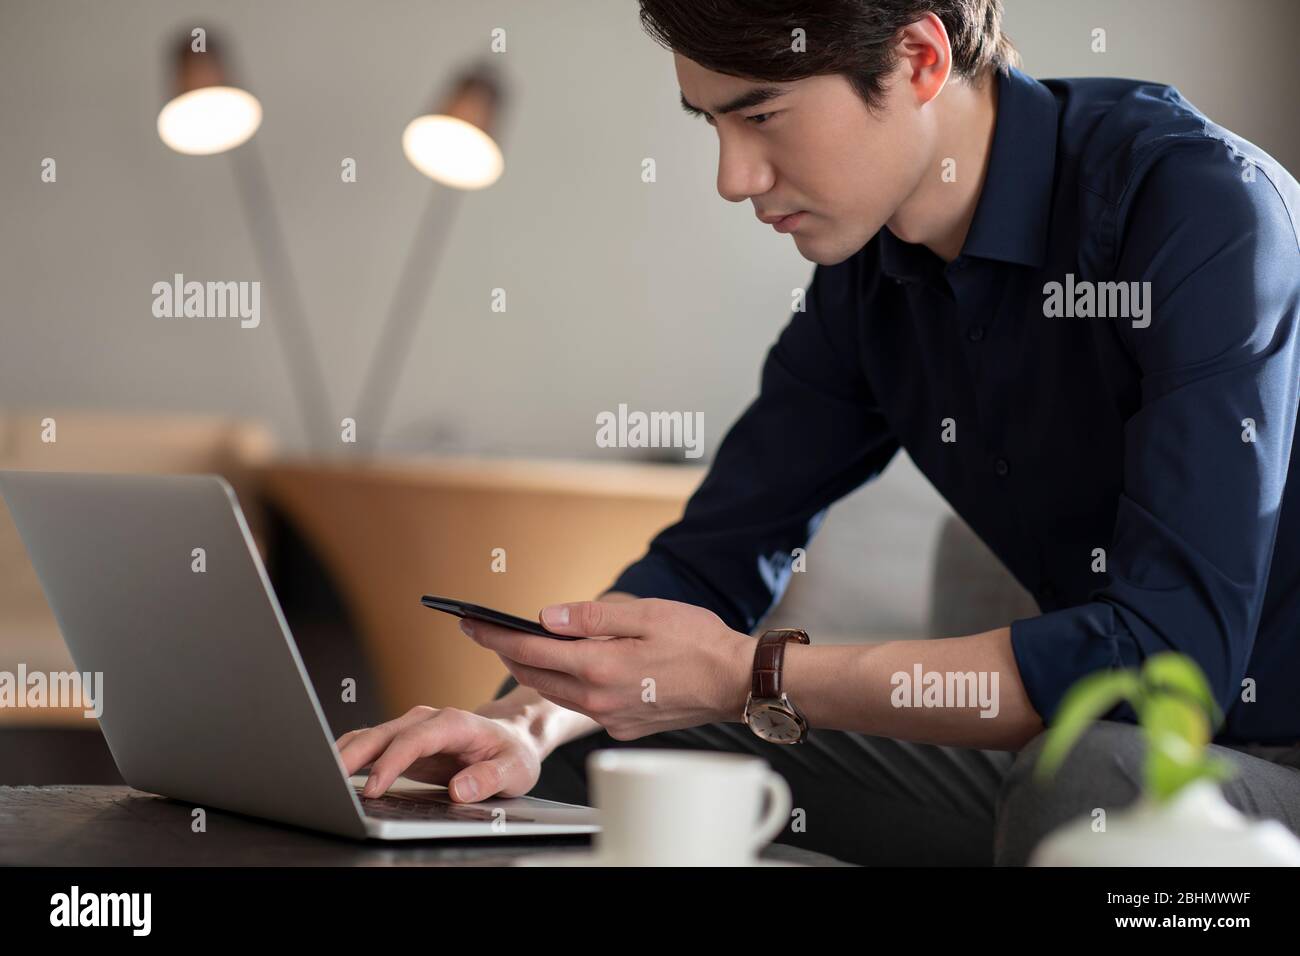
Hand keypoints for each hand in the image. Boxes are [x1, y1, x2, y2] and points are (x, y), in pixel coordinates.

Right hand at [335, 706, 541, 801]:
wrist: (512, 739)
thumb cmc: (512, 754)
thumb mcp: (514, 770)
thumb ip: (489, 779)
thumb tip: (459, 790)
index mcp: (454, 723)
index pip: (414, 739)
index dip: (391, 763)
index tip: (374, 788)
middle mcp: (428, 721)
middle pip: (382, 734)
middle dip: (353, 756)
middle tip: (328, 783)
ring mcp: (411, 729)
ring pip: (369, 738)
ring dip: (343, 756)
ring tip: (319, 779)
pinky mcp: (402, 742)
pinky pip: (369, 747)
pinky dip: (348, 758)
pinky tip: (332, 775)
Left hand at [462, 598, 753, 738]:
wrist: (736, 681)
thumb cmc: (698, 641)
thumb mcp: (646, 614)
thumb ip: (592, 617)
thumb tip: (546, 616)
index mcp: (600, 667)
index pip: (530, 650)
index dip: (494, 635)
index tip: (468, 622)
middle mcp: (599, 699)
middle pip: (536, 675)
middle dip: (506, 652)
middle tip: (484, 631)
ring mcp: (610, 718)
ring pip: (556, 693)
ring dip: (533, 671)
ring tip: (518, 647)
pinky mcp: (623, 727)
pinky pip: (583, 705)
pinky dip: (566, 685)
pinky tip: (568, 669)